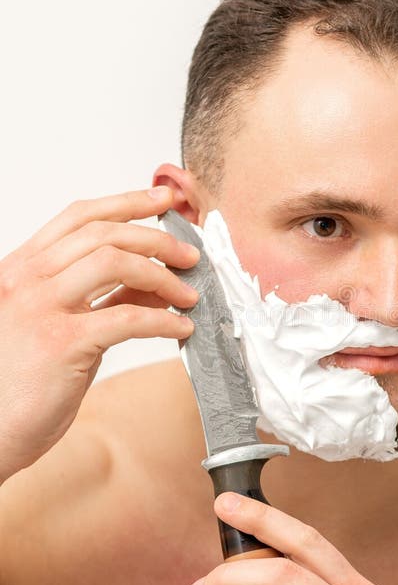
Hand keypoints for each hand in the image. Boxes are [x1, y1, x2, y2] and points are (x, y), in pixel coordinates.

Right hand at [0, 186, 199, 480]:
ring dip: (163, 275)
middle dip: (156, 239)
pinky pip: (127, 318)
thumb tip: (154, 283)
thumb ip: (100, 299)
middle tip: (190, 256)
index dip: (126, 203)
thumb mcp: (58, 326)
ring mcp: (42, 308)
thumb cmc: (20, 383)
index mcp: (22, 269)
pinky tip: (180, 328)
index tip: (163, 201)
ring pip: (114, 263)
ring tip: (189, 294)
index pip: (78, 217)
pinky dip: (162, 320)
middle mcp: (27, 280)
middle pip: (103, 234)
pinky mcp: (62, 344)